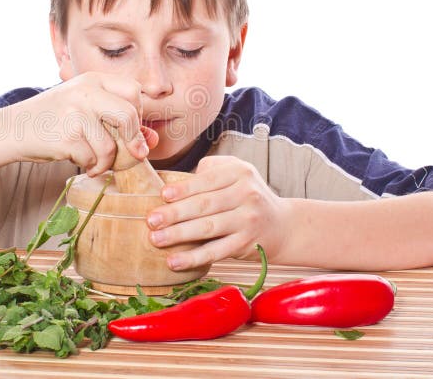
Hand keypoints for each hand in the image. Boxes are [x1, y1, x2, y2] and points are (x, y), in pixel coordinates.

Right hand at [11, 72, 157, 175]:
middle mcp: (86, 92)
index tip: (129, 128)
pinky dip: (90, 166)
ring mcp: (76, 113)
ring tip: (95, 161)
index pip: (134, 91)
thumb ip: (117, 121)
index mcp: (93, 79)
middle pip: (129, 115)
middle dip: (133, 139)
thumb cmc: (55, 120)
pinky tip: (80, 162)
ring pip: (111, 145)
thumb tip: (152, 142)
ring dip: (107, 161)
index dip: (138, 112)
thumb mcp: (85, 110)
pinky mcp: (67, 136)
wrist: (14, 128)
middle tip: (132, 153)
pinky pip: (92, 158)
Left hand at [145, 155, 289, 269]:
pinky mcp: (246, 244)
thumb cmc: (247, 196)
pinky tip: (174, 261)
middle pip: (205, 204)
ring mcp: (248, 220)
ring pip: (208, 228)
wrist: (282, 225)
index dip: (184, 188)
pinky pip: (215, 252)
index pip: (207, 179)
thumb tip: (175, 183)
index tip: (162, 196)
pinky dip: (193, 258)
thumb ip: (210, 171)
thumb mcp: (236, 173)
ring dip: (179, 235)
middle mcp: (247, 194)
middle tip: (151, 220)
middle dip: (175, 213)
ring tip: (156, 239)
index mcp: (240, 172)